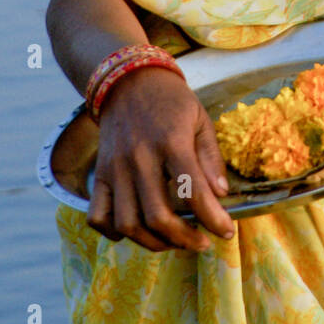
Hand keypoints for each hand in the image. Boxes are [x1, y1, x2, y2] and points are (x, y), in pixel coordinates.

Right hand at [87, 66, 234, 252]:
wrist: (128, 80)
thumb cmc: (171, 102)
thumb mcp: (200, 120)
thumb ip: (210, 159)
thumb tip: (221, 195)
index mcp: (171, 142)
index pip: (192, 192)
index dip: (213, 219)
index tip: (226, 231)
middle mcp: (139, 157)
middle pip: (157, 217)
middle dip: (184, 239)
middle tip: (201, 242)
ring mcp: (115, 168)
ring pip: (127, 224)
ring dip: (153, 242)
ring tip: (173, 241)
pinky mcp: (100, 175)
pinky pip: (98, 216)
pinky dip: (114, 234)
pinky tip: (136, 231)